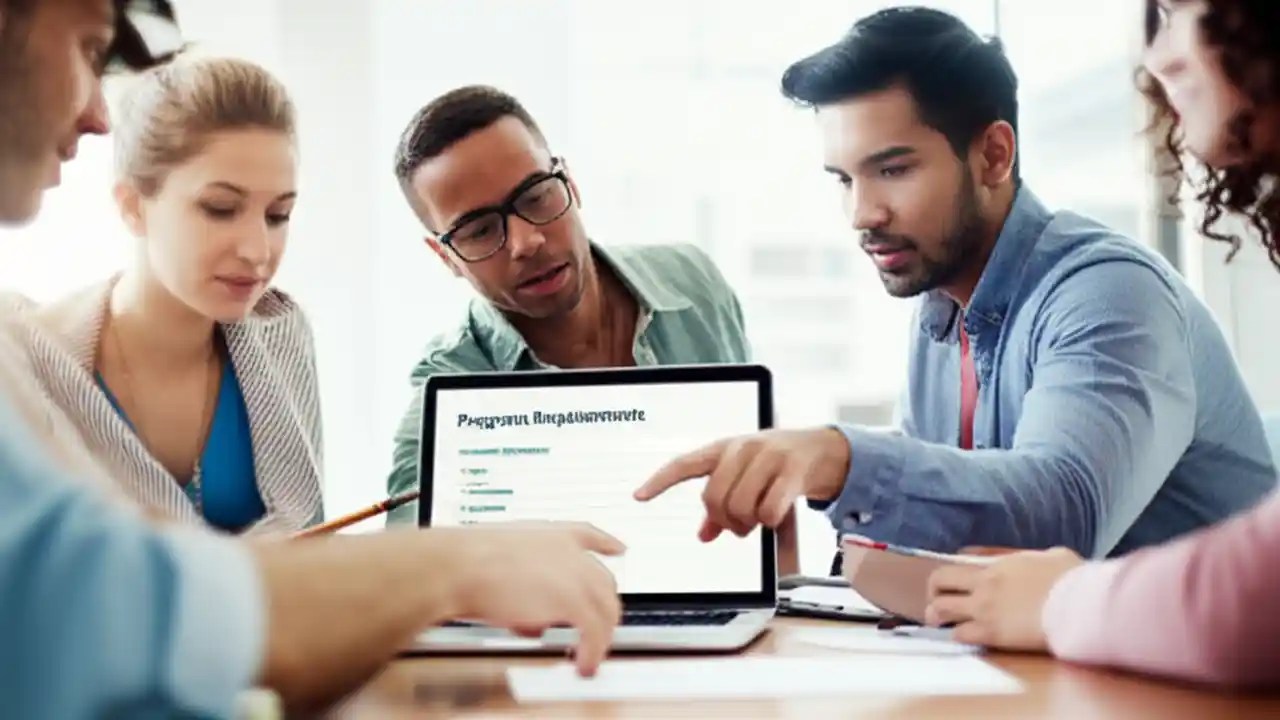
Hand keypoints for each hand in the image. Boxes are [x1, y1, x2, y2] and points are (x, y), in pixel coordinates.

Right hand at [443, 522, 625, 675]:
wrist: (459, 567)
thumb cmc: (466, 563)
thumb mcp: (501, 563)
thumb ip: (525, 587)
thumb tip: (531, 620)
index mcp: (552, 534)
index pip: (589, 535)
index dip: (607, 544)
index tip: (618, 548)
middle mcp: (570, 551)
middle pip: (604, 582)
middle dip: (601, 609)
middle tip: (592, 630)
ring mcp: (575, 573)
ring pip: (606, 609)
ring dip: (600, 637)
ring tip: (588, 657)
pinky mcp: (573, 600)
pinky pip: (595, 631)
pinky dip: (592, 650)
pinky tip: (583, 662)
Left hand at [634, 428, 848, 541]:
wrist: (824, 449)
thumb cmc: (779, 463)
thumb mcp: (747, 477)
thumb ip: (723, 503)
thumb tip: (704, 535)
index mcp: (725, 448)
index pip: (685, 464)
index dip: (660, 480)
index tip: (639, 496)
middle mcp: (742, 448)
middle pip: (714, 497)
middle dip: (725, 520)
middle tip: (739, 526)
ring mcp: (768, 457)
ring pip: (740, 506)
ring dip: (749, 523)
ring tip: (759, 519)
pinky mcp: (792, 470)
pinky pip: (769, 510)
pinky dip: (769, 522)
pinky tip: (776, 515)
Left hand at [924, 547, 1084, 651]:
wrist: (1080, 604)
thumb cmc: (1072, 579)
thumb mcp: (1050, 555)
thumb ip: (1031, 559)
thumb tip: (1032, 560)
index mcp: (998, 564)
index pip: (958, 561)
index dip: (951, 573)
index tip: (950, 582)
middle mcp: (984, 583)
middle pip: (939, 580)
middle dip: (933, 591)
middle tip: (935, 601)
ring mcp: (984, 608)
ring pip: (941, 608)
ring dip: (936, 615)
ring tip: (937, 622)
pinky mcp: (991, 633)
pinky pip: (960, 634)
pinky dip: (956, 635)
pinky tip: (961, 636)